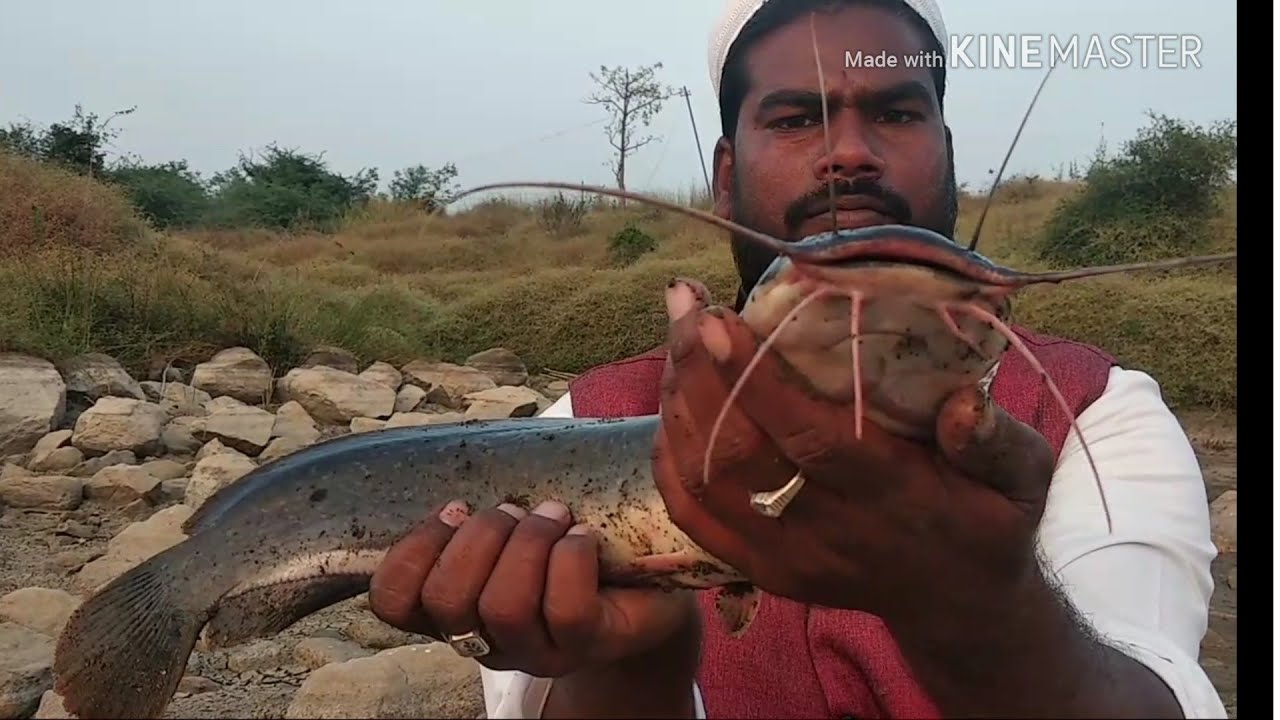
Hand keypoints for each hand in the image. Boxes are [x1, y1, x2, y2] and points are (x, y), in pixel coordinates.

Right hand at [368, 499, 698, 677]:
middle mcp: (486, 639)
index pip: (394, 601)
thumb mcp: (515, 521)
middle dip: (479, 538)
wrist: (647, 582)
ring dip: (528, 543)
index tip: (455, 507)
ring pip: (503, 607)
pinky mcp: (588, 646)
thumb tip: (466, 445)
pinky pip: (566, 610)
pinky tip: (583, 535)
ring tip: (554, 514)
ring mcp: (537, 651)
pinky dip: (571, 559)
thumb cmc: (565, 541)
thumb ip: (481, 502)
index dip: (413, 551)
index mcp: (454, 608)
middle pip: (448, 601)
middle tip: (512, 508)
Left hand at [651, 279, 1055, 620]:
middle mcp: (830, 536)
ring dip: (678, 402)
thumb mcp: (1021, 481)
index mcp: (895, 501)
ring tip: (677, 332)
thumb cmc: (988, 519)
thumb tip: (962, 402)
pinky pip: (693, 516)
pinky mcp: (761, 572)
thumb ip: (995, 442)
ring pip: (704, 481)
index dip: (756, 380)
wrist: (958, 604)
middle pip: (740, 454)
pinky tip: (673, 399)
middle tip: (683, 302)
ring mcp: (787, 560)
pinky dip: (670, 455)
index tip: (717, 316)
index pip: (811, 439)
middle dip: (699, 371)